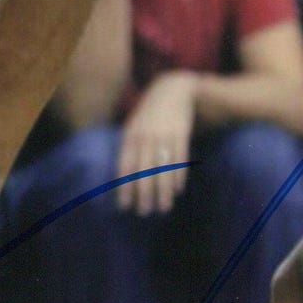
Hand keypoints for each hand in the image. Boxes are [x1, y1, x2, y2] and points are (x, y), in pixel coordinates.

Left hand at [115, 72, 196, 213]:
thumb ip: (128, 148)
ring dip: (163, 191)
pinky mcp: (181, 134)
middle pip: (143, 172)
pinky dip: (178, 176)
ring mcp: (164, 135)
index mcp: (130, 137)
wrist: (171, 89)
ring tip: (163, 208)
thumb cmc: (148, 114)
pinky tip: (178, 190)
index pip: (125, 167)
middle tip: (144, 213)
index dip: (124, 188)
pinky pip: (179, 159)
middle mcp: (145, 137)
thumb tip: (121, 177)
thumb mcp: (133, 126)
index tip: (124, 206)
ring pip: (162, 169)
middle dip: (143, 195)